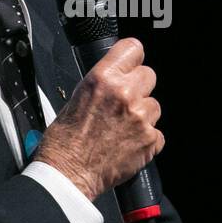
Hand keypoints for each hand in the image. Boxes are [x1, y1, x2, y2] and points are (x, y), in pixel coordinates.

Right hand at [32, 38, 163, 201]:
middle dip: (138, 87)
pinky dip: (146, 138)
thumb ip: (102, 84)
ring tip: (122, 128)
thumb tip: (115, 78)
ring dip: (143, 114)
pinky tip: (128, 144)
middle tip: (124, 103)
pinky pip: (157, 132)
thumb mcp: (76, 98)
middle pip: (149, 75)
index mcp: (103, 79)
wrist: (68, 174)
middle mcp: (125, 94)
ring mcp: (140, 117)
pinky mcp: (150, 139)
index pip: (133, 48)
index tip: (131, 65)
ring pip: (154, 105)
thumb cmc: (64, 142)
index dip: (132, 58)